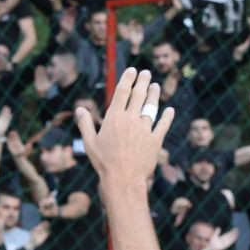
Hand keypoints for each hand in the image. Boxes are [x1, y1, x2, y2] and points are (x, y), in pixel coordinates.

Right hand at [80, 67, 170, 193]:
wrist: (123, 179)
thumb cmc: (103, 162)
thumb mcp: (90, 143)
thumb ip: (85, 124)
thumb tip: (80, 109)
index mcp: (114, 118)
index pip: (122, 92)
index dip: (128, 79)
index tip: (132, 70)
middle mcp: (131, 119)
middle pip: (139, 95)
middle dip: (143, 82)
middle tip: (146, 73)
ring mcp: (144, 129)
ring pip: (151, 107)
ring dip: (154, 95)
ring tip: (156, 86)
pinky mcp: (155, 140)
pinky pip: (162, 125)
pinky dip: (167, 117)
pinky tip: (170, 110)